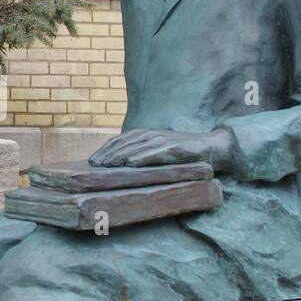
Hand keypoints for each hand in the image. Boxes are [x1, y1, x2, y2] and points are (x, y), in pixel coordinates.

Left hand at [88, 127, 233, 171]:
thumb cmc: (181, 152)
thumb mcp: (157, 152)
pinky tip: (131, 163)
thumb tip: (120, 166)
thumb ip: (141, 154)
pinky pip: (155, 152)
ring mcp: (163, 140)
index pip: (120, 140)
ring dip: (120, 155)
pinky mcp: (175, 147)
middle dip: (108, 154)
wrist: (209, 147)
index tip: (92, 161)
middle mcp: (151, 134)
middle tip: (94, 165)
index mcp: (145, 134)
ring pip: (136, 147)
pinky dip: (142, 157)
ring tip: (106, 165)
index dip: (105, 149)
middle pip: (124, 143)